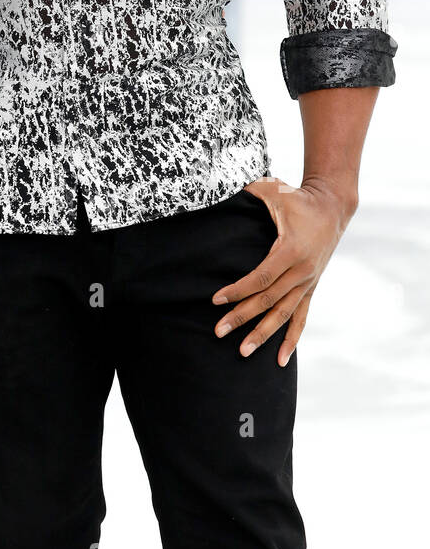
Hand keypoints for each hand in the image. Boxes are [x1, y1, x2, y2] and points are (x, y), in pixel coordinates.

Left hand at [211, 174, 355, 367]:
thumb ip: (248, 191)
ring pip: (284, 314)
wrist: (332, 206)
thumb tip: (217, 190)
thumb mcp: (273, 189)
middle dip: (242, 317)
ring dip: (263, 335)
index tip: (216, 299)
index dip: (238, 291)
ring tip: (243, 352)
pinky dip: (291, 339)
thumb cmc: (297, 197)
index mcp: (291, 250)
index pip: (260, 278)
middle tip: (218, 331)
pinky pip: (301, 317)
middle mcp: (302, 271)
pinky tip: (280, 359)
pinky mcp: (311, 287)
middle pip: (268, 301)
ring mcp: (308, 282)